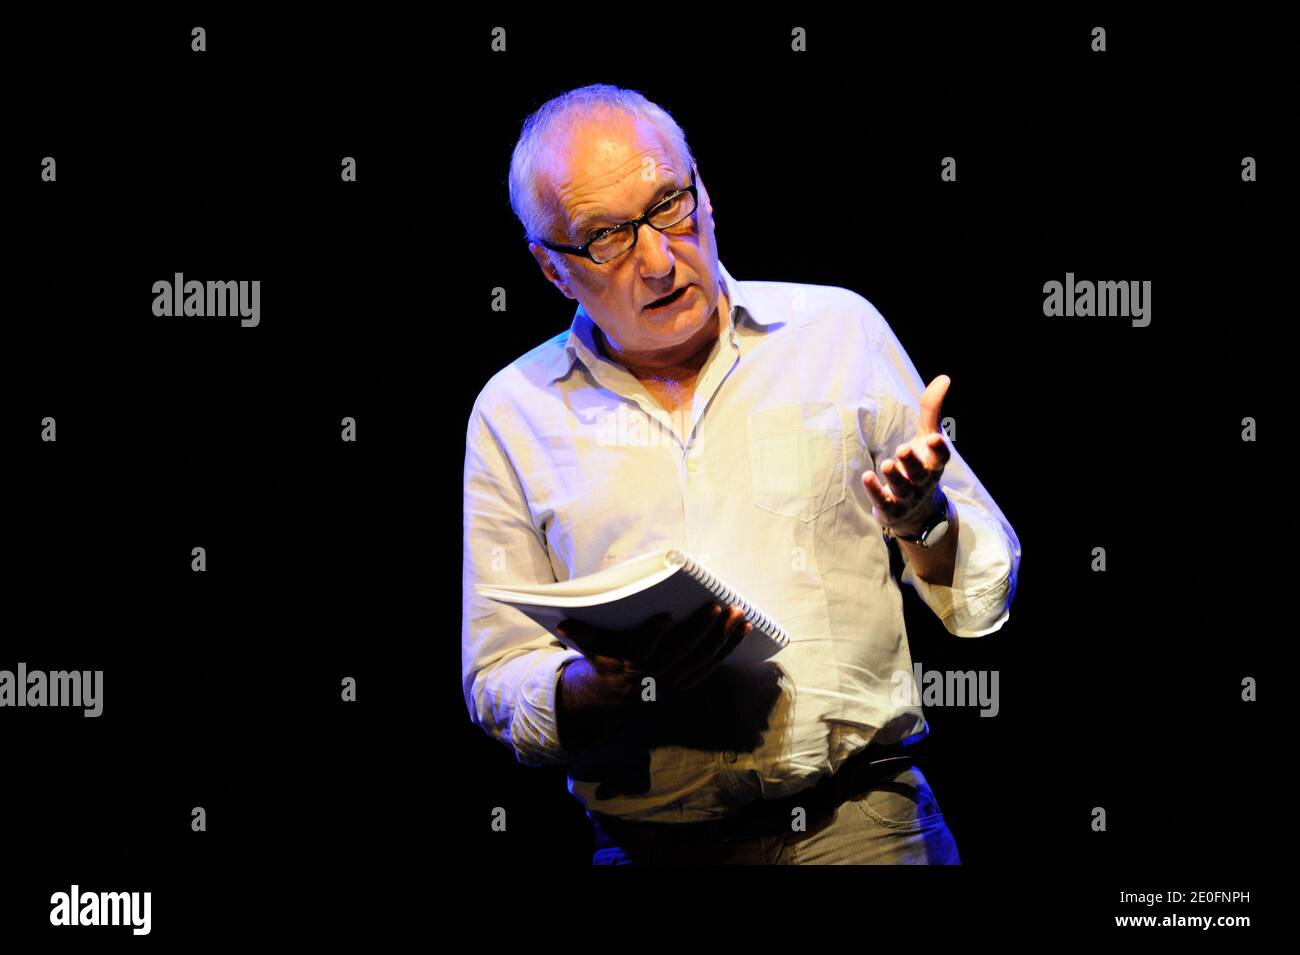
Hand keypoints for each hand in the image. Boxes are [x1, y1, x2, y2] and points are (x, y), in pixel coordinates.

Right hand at [558, 601, 751, 699]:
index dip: (654, 635)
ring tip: (738, 613)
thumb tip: (560, 623)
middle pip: (682, 652)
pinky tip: (743, 628)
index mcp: (630, 665)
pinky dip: (730, 647)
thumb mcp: (590, 648)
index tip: (665, 616)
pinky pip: (713, 664)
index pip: (642, 650)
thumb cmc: (605, 660)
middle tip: (717, 605)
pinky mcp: (689, 681)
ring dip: (722, 637)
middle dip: (701, 629)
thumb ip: (580, 634)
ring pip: (702, 659)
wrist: (615, 695)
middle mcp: (655, 676)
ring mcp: (675, 681)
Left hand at [862, 374, 952, 536]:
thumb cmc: (920, 465)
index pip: (941, 457)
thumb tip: (944, 378)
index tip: (935, 437)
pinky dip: (875, 490)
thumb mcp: (926, 438)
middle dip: (912, 462)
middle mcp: (923, 482)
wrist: (915, 511)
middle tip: (903, 448)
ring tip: (887, 464)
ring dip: (894, 476)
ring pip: (902, 488)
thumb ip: (932, 410)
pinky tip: (866, 476)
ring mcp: (907, 497)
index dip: (938, 449)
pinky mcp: (891, 508)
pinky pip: (883, 501)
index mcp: (934, 464)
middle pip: (920, 473)